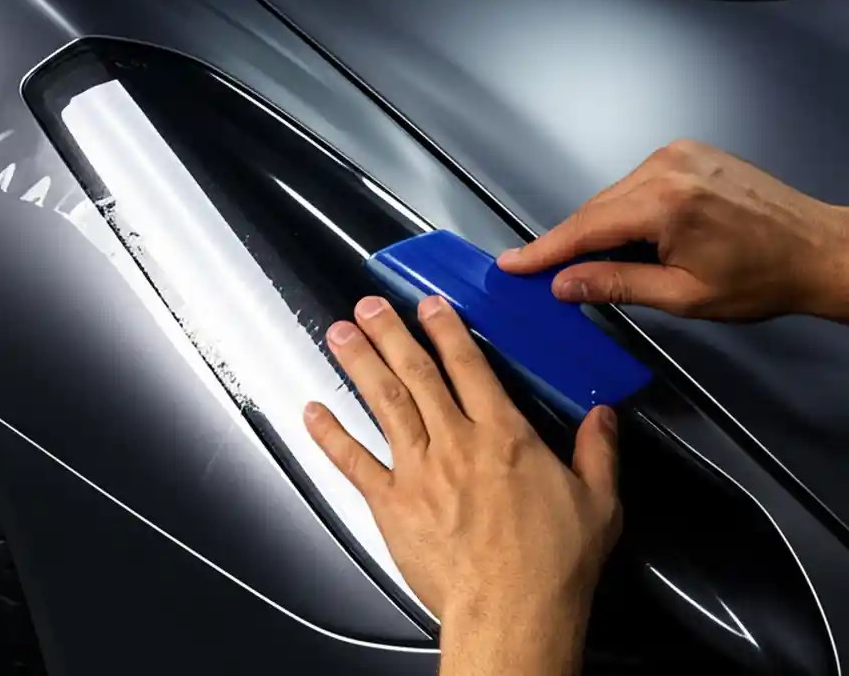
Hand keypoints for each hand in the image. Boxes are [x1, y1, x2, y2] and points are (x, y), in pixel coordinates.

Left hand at [304, 295, 621, 675]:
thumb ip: (598, 451)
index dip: (447, 330)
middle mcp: (456, 443)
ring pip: (384, 403)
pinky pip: (354, 462)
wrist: (514, 612)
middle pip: (418, 373)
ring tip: (341, 333)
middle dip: (392, 333)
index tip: (430, 306)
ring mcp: (419, 471)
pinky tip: (313, 412)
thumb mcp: (599, 501)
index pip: (470, 366)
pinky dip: (330, 435)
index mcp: (504, 436)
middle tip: (371, 305)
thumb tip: (603, 415)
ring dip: (360, 363)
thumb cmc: (553, 566)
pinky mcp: (392, 504)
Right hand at [497, 139, 848, 320]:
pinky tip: (633, 238)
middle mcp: (668, 168)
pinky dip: (624, 212)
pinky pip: (636, 184)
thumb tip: (565, 284)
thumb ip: (617, 285)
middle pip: (594, 209)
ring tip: (603, 264)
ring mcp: (678, 155)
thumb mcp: (684, 295)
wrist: (818, 249)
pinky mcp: (688, 154)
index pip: (585, 227)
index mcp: (666, 203)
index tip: (511, 263)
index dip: (543, 250)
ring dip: (600, 229)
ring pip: (613, 197)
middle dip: (569, 243)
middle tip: (542, 275)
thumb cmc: (762, 277)